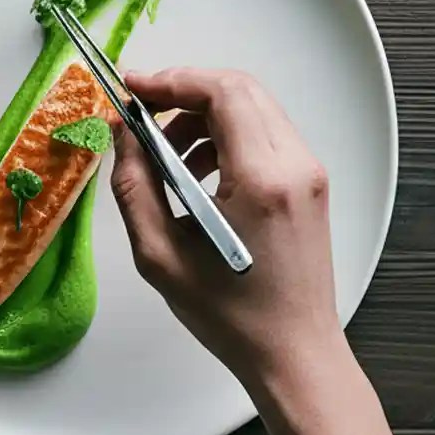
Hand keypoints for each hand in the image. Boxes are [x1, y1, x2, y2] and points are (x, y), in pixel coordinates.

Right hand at [110, 68, 338, 382]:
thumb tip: (124, 135)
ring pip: (253, 109)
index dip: (173, 81)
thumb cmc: (231, 316)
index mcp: (262, 180)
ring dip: (204, 117)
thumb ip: (135, 187)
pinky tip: (197, 175)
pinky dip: (226, 138)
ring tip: (166, 158)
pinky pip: (265, 136)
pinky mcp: (310, 185)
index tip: (133, 90)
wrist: (293, 353)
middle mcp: (295, 166)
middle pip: (240, 90)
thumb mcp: (160, 255)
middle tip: (142, 114)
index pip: (222, 93)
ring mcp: (309, 174)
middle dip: (185, 93)